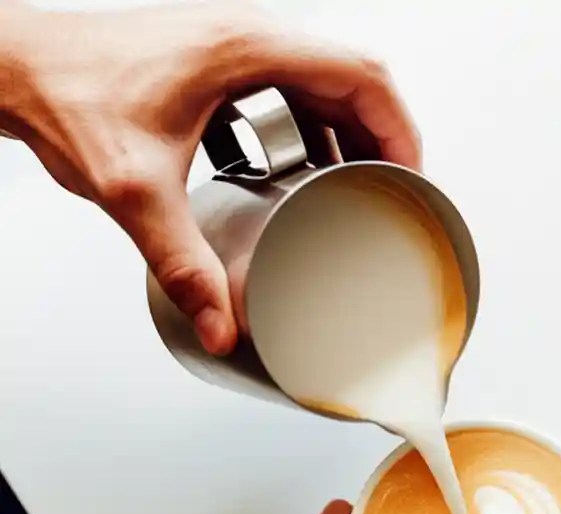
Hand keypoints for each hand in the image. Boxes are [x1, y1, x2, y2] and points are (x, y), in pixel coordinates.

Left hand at [0, 1, 420, 354]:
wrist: (14, 66)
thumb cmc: (64, 94)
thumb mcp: (133, 191)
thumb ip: (183, 264)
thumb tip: (220, 323)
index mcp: (248, 48)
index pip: (363, 75)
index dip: (400, 127)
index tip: (412, 175)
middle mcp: (250, 34)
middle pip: (354, 78)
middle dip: (382, 138)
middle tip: (392, 191)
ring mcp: (236, 42)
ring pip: (325, 80)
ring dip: (348, 132)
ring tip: (355, 186)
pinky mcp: (220, 57)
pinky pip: (292, 85)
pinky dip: (311, 126)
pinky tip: (301, 168)